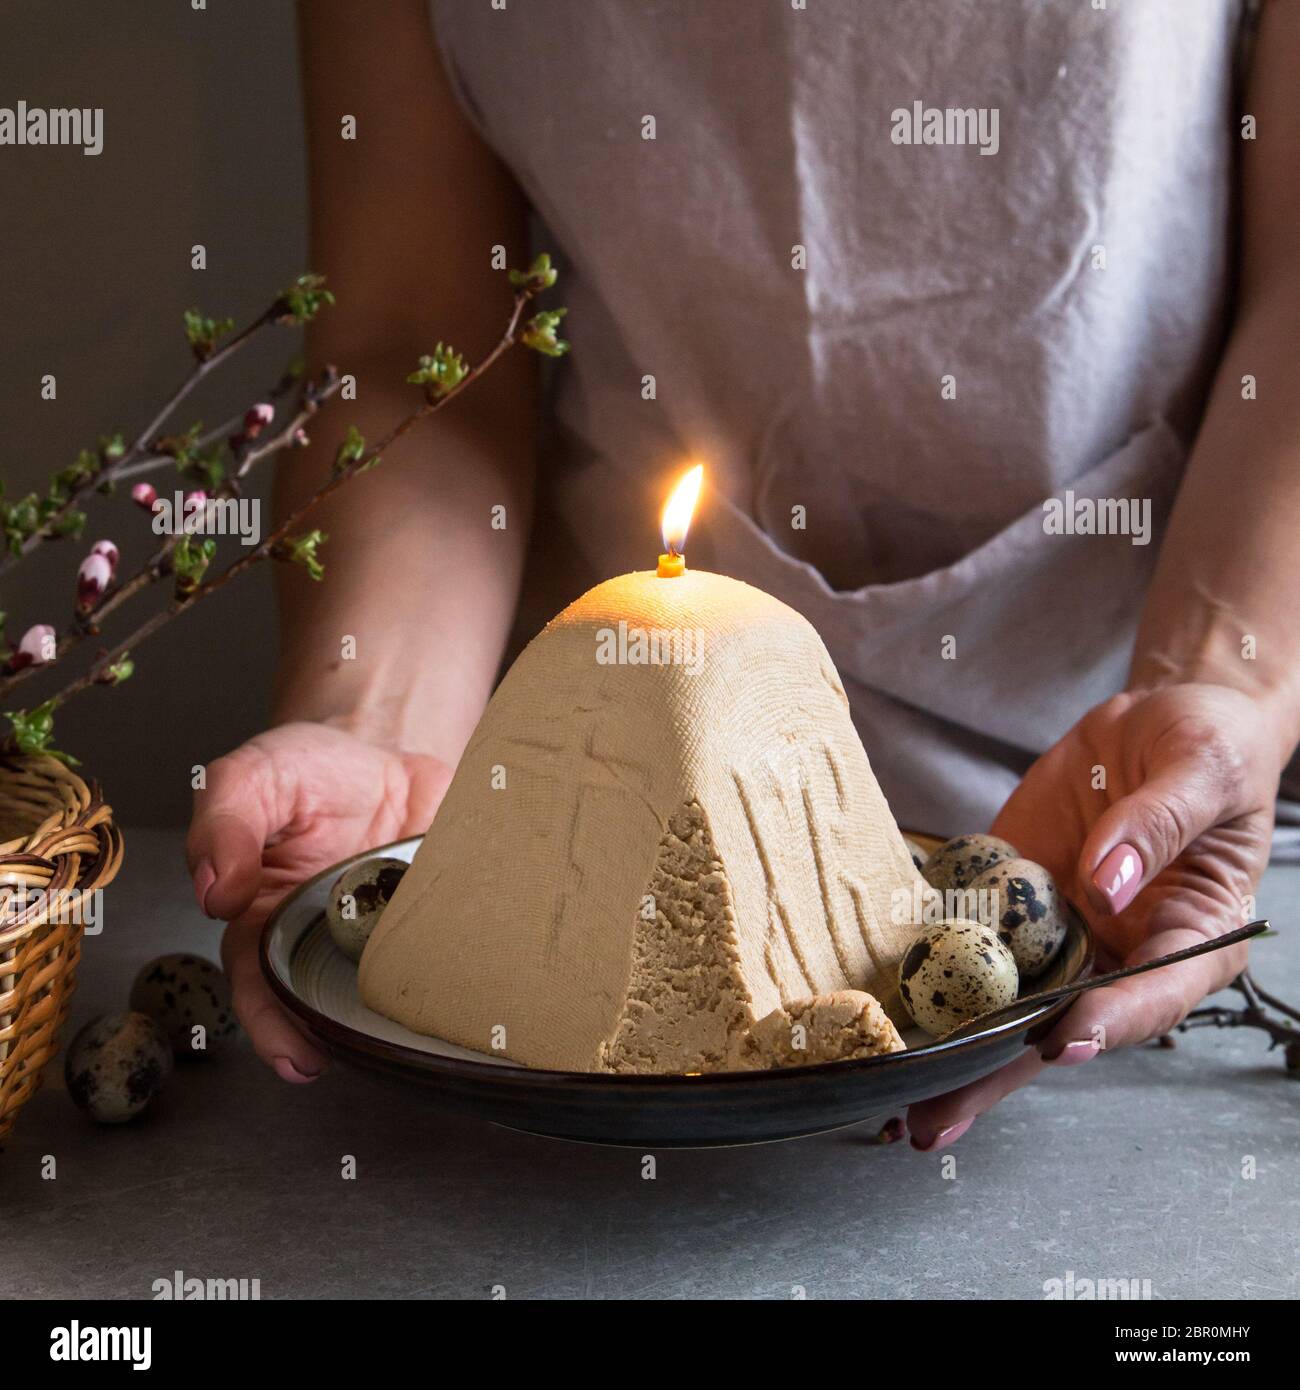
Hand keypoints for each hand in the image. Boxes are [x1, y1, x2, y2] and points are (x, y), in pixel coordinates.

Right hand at [185, 721, 452, 1081]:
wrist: (386, 747)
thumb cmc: (309, 771)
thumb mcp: (253, 777)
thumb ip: (225, 824)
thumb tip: (213, 886)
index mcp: (267, 918)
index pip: (258, 985)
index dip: (269, 1023)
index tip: (290, 1049)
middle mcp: (325, 940)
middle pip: (324, 1006)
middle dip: (328, 1042)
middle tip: (335, 1065)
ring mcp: (385, 935)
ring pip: (388, 991)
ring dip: (393, 1018)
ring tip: (399, 1043)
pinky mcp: (439, 919)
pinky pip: (449, 951)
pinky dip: (457, 971)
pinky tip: (465, 986)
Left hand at [906, 683, 1279, 1150]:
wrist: (1152, 723)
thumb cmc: (1205, 746)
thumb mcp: (1200, 768)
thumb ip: (1157, 824)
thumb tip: (1108, 881)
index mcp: (1190, 938)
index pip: (1153, 993)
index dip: (1111, 1022)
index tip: (1066, 1042)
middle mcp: (1117, 952)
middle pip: (1059, 1028)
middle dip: (998, 1076)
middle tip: (934, 1120)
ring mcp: (1056, 931)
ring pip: (1003, 1005)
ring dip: (950, 1053)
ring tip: (893, 1102)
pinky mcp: (1006, 900)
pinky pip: (965, 941)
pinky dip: (926, 974)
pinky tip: (882, 1010)